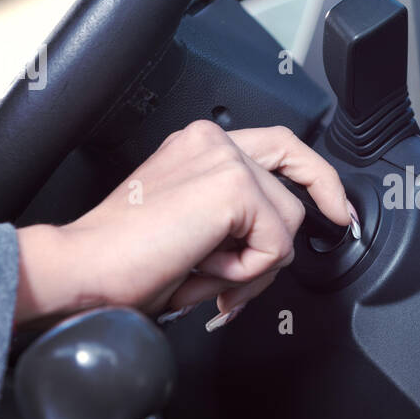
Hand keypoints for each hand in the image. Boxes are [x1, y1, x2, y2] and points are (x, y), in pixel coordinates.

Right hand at [14, 121, 354, 325]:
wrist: (82, 268)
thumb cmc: (119, 261)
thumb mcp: (190, 234)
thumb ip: (232, 225)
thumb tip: (272, 252)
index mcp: (197, 147)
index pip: (278, 145)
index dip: (316, 177)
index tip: (337, 210)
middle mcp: (212, 141)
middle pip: (293, 183)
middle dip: (290, 233)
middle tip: (277, 261)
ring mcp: (225, 159)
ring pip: (287, 223)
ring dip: (254, 268)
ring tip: (203, 277)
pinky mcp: (235, 187)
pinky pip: (276, 246)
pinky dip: (246, 274)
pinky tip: (202, 271)